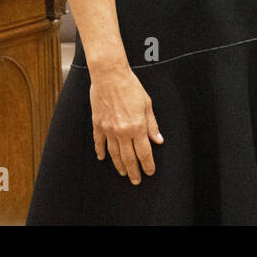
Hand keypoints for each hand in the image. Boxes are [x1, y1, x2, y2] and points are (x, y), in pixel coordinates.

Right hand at [88, 64, 163, 183]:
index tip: (150, 172)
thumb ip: (152, 125)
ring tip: (124, 173)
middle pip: (128, 157)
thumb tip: (158, 140)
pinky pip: (99, 143)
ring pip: (114, 153)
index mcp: (137, 126)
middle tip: (136, 180)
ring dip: (119, 165)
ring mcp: (108, 129)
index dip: (147, 164)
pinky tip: (102, 158)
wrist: (109, 76)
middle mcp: (122, 131)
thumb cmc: (131, 87)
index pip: (144, 152)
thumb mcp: (147, 104)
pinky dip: (101, 152)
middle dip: (133, 171)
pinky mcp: (98, 125)